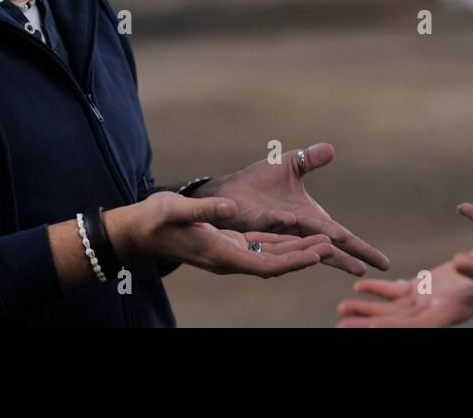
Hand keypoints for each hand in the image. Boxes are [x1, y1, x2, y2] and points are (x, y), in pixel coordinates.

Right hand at [110, 192, 334, 277]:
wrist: (137, 231)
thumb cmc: (154, 219)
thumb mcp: (176, 209)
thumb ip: (204, 210)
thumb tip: (230, 208)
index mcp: (220, 253)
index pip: (265, 264)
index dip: (294, 260)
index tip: (318, 253)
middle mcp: (229, 258)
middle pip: (275, 262)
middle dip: (304, 256)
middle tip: (334, 244)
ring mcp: (229, 253)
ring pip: (271, 255)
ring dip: (297, 250)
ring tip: (326, 241)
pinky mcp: (227, 245)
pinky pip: (260, 247)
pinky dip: (281, 243)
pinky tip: (298, 236)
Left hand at [205, 142, 389, 275]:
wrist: (227, 190)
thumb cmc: (259, 183)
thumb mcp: (289, 165)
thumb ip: (309, 160)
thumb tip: (331, 149)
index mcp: (310, 218)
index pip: (341, 236)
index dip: (361, 249)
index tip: (383, 263)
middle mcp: (298, 229)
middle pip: (326, 246)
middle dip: (345, 258)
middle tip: (364, 271)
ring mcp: (278, 230)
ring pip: (301, 240)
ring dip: (316, 244)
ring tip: (335, 249)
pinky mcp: (256, 224)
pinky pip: (269, 222)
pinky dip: (279, 221)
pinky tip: (290, 218)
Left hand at [334, 259, 472, 327]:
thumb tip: (459, 262)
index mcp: (448, 311)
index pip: (413, 325)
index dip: (389, 327)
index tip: (366, 329)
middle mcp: (435, 309)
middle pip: (395, 321)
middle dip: (368, 323)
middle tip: (340, 325)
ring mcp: (431, 298)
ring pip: (392, 308)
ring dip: (367, 308)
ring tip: (341, 309)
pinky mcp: (429, 284)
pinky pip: (399, 291)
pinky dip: (380, 289)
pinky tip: (360, 286)